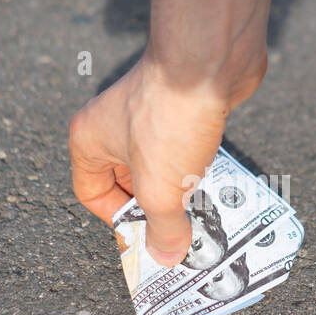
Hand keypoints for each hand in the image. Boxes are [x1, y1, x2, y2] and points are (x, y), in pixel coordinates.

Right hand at [69, 0, 281, 264]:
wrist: (209, 59)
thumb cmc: (169, 116)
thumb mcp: (161, 189)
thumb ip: (163, 228)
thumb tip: (167, 256)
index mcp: (91, 140)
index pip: (92, 194)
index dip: (119, 221)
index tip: (148, 239)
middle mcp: (115, 124)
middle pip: (130, 183)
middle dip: (158, 211)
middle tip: (183, 237)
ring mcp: (152, 114)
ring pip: (164, 167)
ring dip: (185, 193)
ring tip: (208, 219)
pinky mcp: (186, 108)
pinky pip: (190, 150)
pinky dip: (204, 170)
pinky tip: (224, 190)